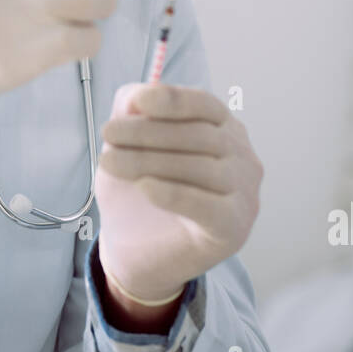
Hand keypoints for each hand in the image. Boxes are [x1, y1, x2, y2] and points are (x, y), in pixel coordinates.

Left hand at [95, 83, 263, 303]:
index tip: (138, 101)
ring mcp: (245, 193)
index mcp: (225, 129)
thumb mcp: (129, 147)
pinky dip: (174, 194)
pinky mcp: (234, 228)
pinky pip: (206, 206)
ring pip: (199, 168)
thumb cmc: (139, 194)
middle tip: (108, 134)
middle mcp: (243, 158)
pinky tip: (145, 188)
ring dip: (149, 162)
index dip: (173, 100)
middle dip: (148, 132)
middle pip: (199, 136)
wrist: (140, 255)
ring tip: (109, 162)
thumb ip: (135, 115)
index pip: (205, 105)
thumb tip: (136, 97)